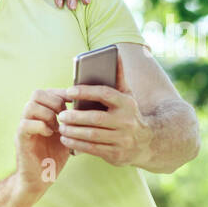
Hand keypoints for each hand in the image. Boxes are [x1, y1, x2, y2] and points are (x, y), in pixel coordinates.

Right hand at [15, 88, 70, 191]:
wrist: (41, 178)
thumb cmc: (54, 156)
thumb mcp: (66, 134)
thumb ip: (70, 120)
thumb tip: (87, 107)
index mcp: (40, 114)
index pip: (46, 92)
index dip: (60, 92)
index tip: (73, 100)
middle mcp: (30, 117)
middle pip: (37, 94)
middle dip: (55, 102)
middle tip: (64, 116)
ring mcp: (24, 127)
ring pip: (31, 106)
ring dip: (48, 114)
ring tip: (57, 127)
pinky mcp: (20, 139)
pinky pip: (26, 124)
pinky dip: (41, 126)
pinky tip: (50, 134)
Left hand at [58, 51, 150, 165]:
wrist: (147, 142)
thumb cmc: (129, 114)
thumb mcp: (127, 96)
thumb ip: (119, 76)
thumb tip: (115, 52)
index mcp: (127, 103)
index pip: (105, 94)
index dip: (86, 91)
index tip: (68, 91)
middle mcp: (126, 121)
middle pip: (95, 118)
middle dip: (75, 117)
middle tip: (60, 114)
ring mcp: (122, 139)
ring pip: (92, 135)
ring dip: (73, 131)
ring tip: (60, 127)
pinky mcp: (116, 154)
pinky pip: (92, 149)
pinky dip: (76, 144)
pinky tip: (66, 139)